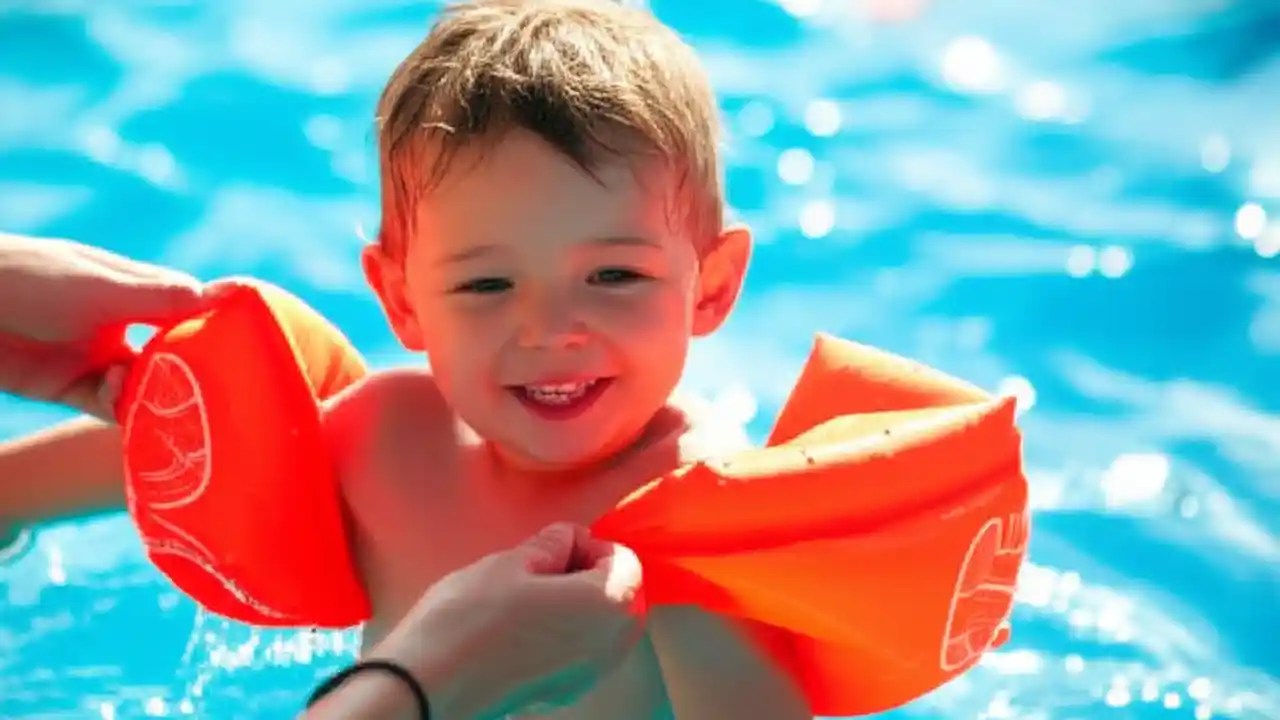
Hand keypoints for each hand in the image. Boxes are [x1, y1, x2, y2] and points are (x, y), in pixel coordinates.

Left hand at [0, 233, 207, 418]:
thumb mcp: (98, 288)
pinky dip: (121, 412)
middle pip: (171, 352)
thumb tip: (222, 296)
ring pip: (144, 383)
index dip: (214, 326)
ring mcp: (93, 353)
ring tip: (150, 397)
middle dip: (190, 372)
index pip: (188, 306)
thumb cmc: (23, 280)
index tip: (244, 348)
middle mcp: (119, 320)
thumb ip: (156, 296)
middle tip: (210, 392)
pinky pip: (108, 406)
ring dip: (153, 394)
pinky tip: (125, 409)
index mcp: (131, 286)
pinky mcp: (67, 386)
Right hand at [344, 523, 644, 718]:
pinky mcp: (568, 689)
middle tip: (543, 567)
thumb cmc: (470, 619)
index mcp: (608, 605)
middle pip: (623, 594)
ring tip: (531, 595)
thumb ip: (552, 543)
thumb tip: (567, 538)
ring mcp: (592, 672)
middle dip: (590, 574)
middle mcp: (612, 644)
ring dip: (580, 602)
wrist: (433, 681)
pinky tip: (528, 624)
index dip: (589, 545)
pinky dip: (569, 630)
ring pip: (605, 623)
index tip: (553, 546)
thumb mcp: (513, 561)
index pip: (625, 560)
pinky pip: (585, 648)